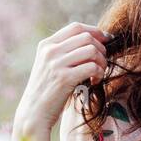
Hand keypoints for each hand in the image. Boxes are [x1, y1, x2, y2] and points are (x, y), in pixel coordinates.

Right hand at [14, 20, 110, 134]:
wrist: (34, 113)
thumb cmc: (46, 91)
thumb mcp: (49, 66)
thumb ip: (63, 52)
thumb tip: (92, 42)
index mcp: (46, 45)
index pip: (76, 27)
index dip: (95, 31)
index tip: (106, 40)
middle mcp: (50, 51)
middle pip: (86, 37)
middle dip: (101, 48)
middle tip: (102, 62)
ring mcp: (56, 64)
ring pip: (92, 50)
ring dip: (102, 61)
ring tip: (99, 73)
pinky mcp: (64, 78)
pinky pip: (92, 67)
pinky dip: (99, 73)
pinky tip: (94, 81)